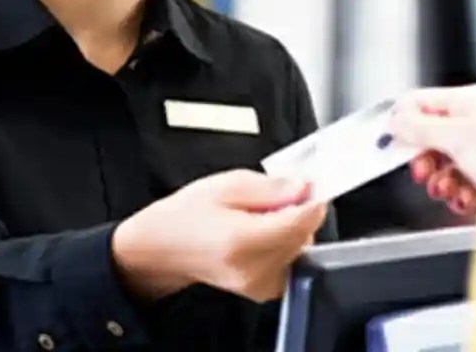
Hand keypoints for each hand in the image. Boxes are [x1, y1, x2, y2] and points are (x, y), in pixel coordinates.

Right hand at [112, 170, 327, 302]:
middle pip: (305, 235)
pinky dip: (284, 244)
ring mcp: (260, 285)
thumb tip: (305, 187)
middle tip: (275, 196)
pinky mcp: (264, 290)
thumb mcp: (227, 184)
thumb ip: (270, 187)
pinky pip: (292, 260)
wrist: (164, 247)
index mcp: (243, 241)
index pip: (301, 222)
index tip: (310, 185)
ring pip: (301, 248)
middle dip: (298, 211)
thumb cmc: (188, 214)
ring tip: (260, 216)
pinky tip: (261, 234)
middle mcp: (254, 269)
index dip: (311, 199)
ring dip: (291, 228)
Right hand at [388, 83, 475, 217]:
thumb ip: (421, 128)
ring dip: (442, 181)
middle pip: (435, 138)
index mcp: (475, 101)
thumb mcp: (458, 136)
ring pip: (450, 166)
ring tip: (448, 190)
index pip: (425, 102)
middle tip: (423, 173)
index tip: (388, 143)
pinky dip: (461, 194)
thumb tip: (394, 119)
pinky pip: (467, 185)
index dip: (403, 121)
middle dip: (426, 159)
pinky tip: (466, 200)